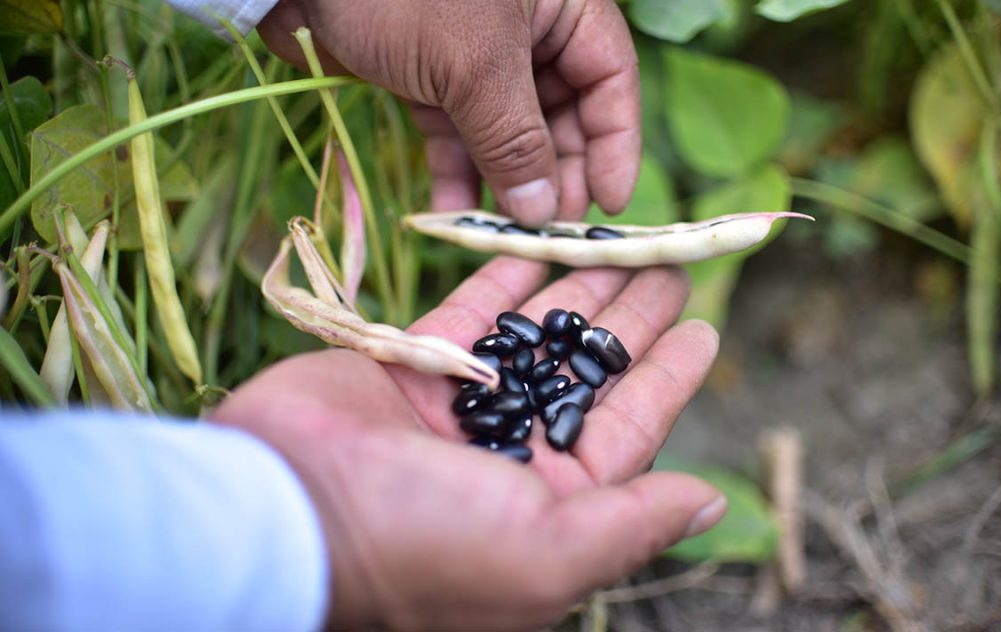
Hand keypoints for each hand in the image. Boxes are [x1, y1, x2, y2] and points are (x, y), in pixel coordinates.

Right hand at [211, 258, 723, 629]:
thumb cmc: (427, 541)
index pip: (627, 429)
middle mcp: (509, 454)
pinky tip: (540, 241)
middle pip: (586, 372)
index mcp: (550, 503)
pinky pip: (470, 313)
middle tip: (671, 263)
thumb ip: (634, 522)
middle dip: (630, 317)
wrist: (286, 507)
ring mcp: (458, 406)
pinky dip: (505, 278)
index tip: (705, 329)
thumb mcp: (549, 551)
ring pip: (534, 335)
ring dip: (577, 288)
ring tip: (620, 240)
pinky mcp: (411, 365)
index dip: (669, 377)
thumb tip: (712, 501)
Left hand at [257, 0, 640, 224]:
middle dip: (557, 173)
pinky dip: (456, 172)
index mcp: (559, 5)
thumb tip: (543, 209)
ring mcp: (475, 55)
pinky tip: (453, 216)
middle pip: (562, 111)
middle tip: (550, 230)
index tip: (608, 205)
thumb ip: (516, 139)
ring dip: (507, 183)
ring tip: (505, 234)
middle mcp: (526, 30)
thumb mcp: (474, 66)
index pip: (610, 77)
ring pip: (508, 130)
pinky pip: (457, 133)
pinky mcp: (429, 77)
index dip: (615, 143)